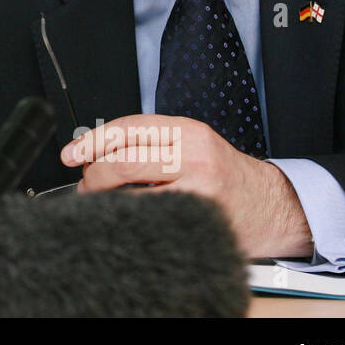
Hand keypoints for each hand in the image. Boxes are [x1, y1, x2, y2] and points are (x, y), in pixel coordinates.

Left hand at [59, 114, 312, 257]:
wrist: (273, 205)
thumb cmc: (225, 176)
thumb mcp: (193, 146)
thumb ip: (152, 144)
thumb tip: (96, 151)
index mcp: (188, 131)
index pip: (128, 129)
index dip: (92, 141)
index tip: (70, 154)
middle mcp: (194, 153)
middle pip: (123, 159)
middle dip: (94, 174)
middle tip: (86, 184)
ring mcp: (199, 186)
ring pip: (131, 187)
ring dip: (104, 196)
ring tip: (101, 200)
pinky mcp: (201, 214)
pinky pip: (150, 213)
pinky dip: (128, 215)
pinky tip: (124, 216)